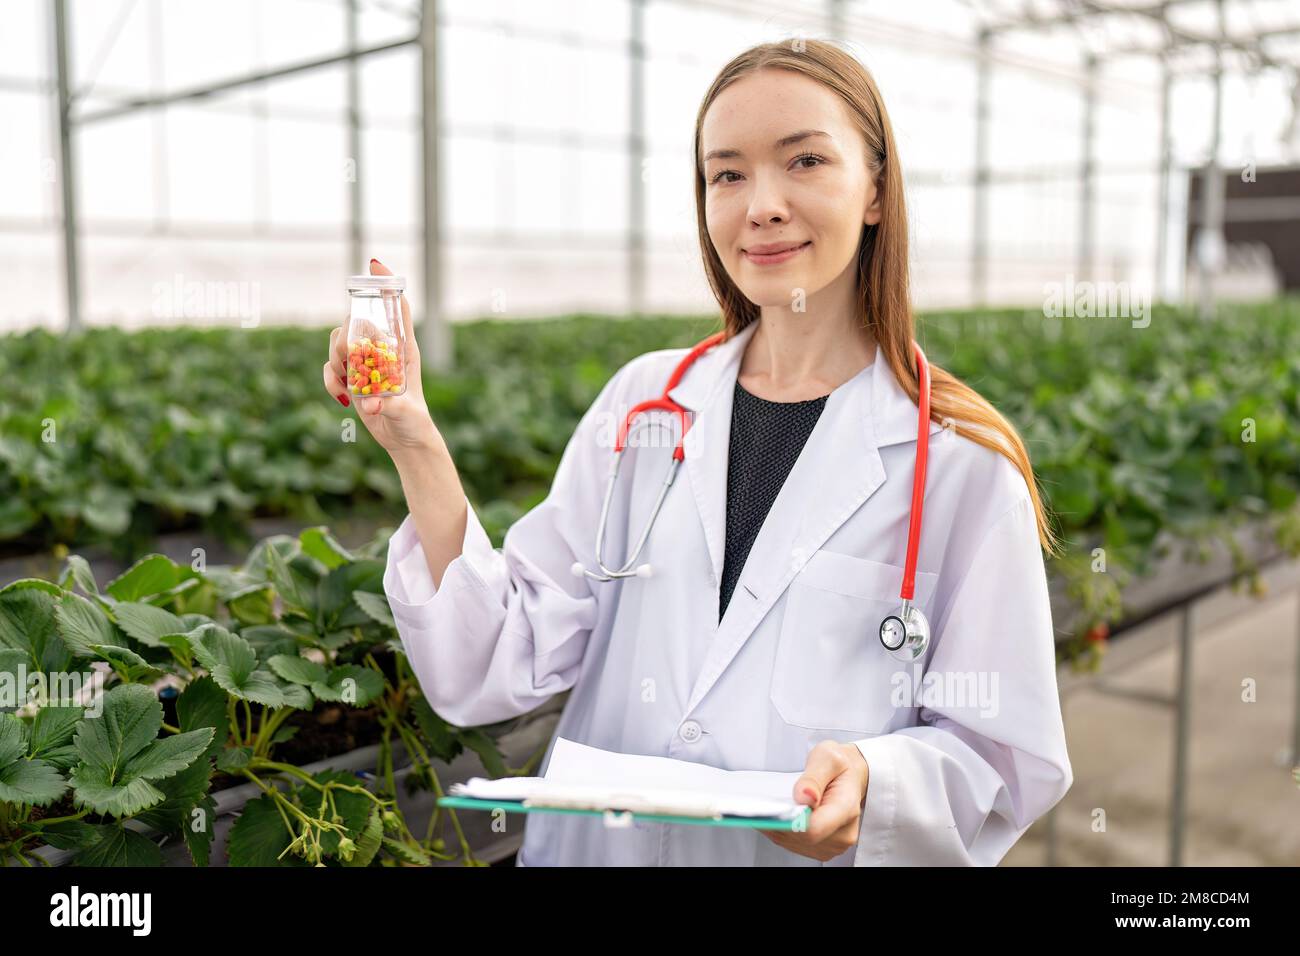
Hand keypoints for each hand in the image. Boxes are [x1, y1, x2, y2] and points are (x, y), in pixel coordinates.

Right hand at [324, 258, 440, 458]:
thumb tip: (372, 404)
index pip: (397, 308)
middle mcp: (383, 351)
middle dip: (345, 340)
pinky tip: (343, 400)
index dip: (385, 285)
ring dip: (335, 362)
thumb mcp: (408, 412)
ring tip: (348, 387)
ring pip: (338, 342)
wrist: (406, 441)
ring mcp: (365, 363)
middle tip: (348, 364)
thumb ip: (392, 405)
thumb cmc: (415, 423)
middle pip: (355, 323)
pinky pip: (329, 368)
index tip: (374, 265)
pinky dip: (330, 381)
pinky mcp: (351, 378)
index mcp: (404, 348)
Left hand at [761, 740, 868, 861]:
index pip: (815, 828)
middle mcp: (843, 833)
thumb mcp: (828, 758)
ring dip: (776, 825)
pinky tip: (775, 813)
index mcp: (846, 808)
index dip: (791, 821)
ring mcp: (832, 844)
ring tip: (770, 805)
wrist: (849, 775)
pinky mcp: (820, 848)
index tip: (774, 808)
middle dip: (780, 820)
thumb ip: (814, 777)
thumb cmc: (839, 766)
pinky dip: (779, 829)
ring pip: (792, 842)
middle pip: (801, 837)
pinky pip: (791, 843)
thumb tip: (803, 796)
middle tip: (765, 801)